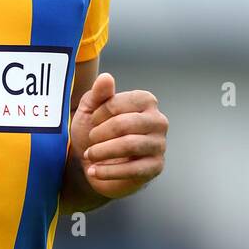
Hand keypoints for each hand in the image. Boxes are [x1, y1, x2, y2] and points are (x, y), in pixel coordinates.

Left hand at [70, 73, 166, 199]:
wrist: (95, 163)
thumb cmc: (96, 132)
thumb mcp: (90, 110)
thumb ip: (98, 93)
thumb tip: (106, 77)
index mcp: (146, 101)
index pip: (121, 102)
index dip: (100, 113)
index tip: (92, 121)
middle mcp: (158, 121)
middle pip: (125, 124)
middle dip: (100, 134)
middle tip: (90, 141)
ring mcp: (159, 144)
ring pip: (129, 145)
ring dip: (102, 152)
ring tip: (89, 155)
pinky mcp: (156, 167)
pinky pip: (132, 170)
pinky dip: (107, 171)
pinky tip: (93, 171)